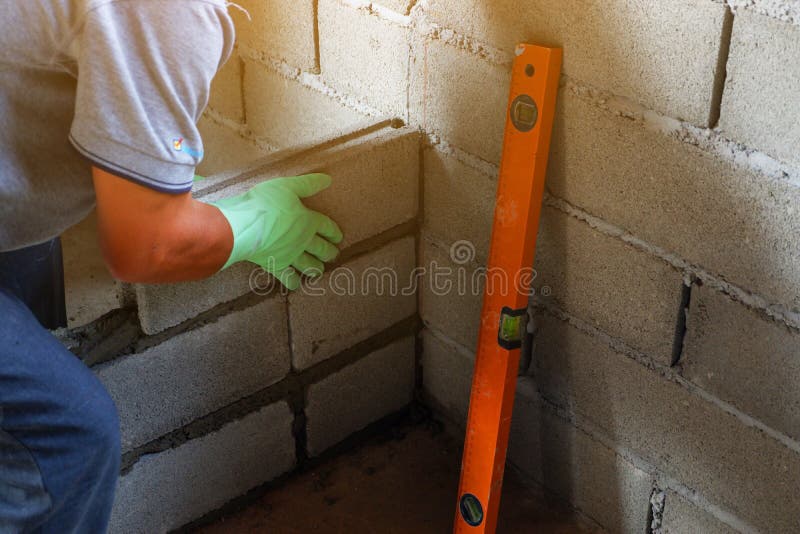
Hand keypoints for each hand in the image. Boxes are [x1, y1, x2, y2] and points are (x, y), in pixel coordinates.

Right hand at [211, 173, 342, 289]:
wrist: (243, 226)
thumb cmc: (265, 203)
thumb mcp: (287, 186)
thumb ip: (308, 184)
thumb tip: (328, 179)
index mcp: (309, 221)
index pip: (327, 227)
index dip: (334, 232)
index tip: (339, 237)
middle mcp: (303, 241)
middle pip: (321, 248)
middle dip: (329, 252)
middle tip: (334, 255)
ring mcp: (290, 255)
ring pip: (309, 265)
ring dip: (316, 268)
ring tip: (319, 270)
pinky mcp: (275, 265)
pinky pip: (287, 278)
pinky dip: (293, 282)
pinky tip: (296, 284)